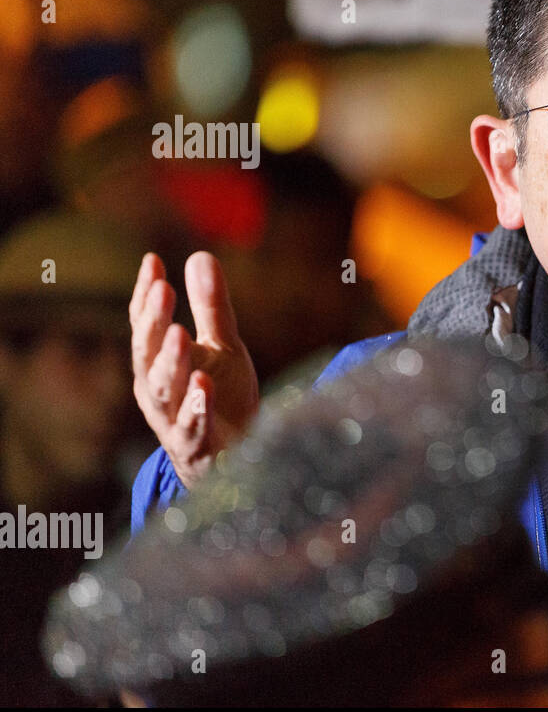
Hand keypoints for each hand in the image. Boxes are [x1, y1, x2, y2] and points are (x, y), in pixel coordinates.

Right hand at [129, 252, 259, 488]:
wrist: (238, 455)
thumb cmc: (222, 397)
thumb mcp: (222, 347)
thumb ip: (211, 307)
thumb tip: (199, 256)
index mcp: (157, 363)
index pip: (145, 324)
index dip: (145, 294)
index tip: (152, 261)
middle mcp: (156, 390)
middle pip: (146, 353)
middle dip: (152, 321)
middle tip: (161, 289)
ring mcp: (172, 419)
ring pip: (162, 390)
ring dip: (169, 362)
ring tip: (179, 333)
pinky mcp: (196, 445)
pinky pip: (192, 426)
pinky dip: (196, 406)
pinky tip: (203, 385)